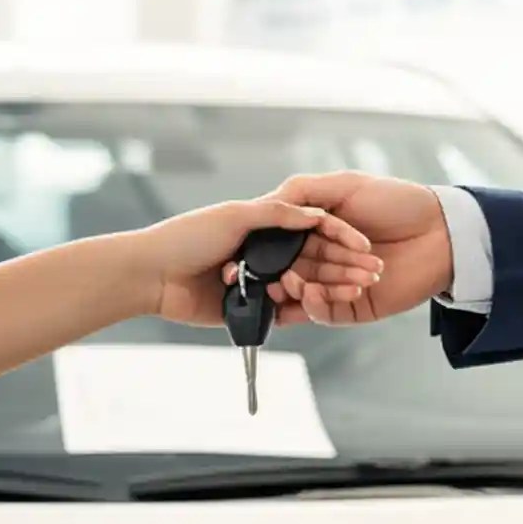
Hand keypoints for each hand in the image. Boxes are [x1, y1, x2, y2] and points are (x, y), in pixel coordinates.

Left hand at [140, 198, 383, 326]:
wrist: (150, 274)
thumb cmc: (186, 237)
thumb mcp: (235, 216)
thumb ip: (277, 214)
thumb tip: (316, 213)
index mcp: (258, 225)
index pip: (309, 230)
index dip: (338, 237)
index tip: (366, 245)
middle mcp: (259, 253)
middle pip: (310, 260)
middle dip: (341, 267)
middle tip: (371, 274)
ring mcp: (253, 281)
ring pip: (299, 286)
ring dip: (328, 289)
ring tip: (357, 292)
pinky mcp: (243, 307)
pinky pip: (277, 310)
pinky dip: (297, 309)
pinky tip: (325, 308)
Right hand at [265, 172, 453, 324]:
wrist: (442, 232)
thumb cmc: (398, 202)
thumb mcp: (345, 184)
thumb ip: (301, 192)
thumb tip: (264, 206)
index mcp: (316, 230)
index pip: (280, 245)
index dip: (264, 252)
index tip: (249, 255)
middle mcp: (324, 259)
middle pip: (287, 272)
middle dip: (276, 276)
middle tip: (270, 277)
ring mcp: (338, 284)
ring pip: (303, 295)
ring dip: (296, 291)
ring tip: (294, 283)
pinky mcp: (354, 307)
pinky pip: (325, 313)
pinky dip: (314, 306)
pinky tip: (312, 294)